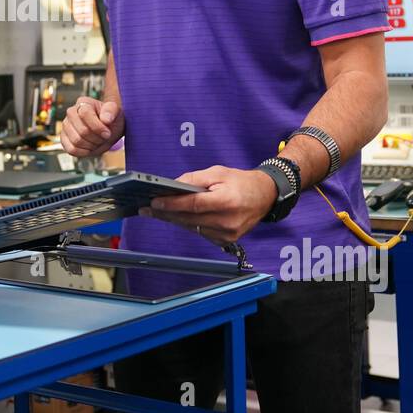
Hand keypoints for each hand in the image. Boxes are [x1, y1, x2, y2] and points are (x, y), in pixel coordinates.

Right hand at [59, 96, 124, 156]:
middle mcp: (71, 113)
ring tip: (97, 141)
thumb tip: (106, 119)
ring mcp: (66, 126)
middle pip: (82, 131)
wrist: (107, 130)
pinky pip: (71, 149)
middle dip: (96, 138)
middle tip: (103, 138)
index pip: (85, 114)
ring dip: (91, 145)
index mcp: (83, 103)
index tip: (107, 133)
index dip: (98, 126)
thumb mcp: (115, 111)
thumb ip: (111, 111)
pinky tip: (90, 148)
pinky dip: (83, 152)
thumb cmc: (110, 119)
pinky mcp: (64, 139)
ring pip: (76, 141)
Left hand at [141, 166, 276, 243]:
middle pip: (189, 219)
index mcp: (227, 201)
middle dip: (166, 213)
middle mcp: (228, 221)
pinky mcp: (226, 240)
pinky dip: (188, 224)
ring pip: (193, 228)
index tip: (154, 202)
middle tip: (147, 208)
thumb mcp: (218, 172)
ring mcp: (227, 234)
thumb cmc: (241, 182)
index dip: (171, 204)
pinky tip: (177, 217)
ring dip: (175, 220)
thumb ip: (194, 179)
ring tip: (157, 212)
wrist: (265, 196)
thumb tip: (172, 186)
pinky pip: (201, 233)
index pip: (193, 205)